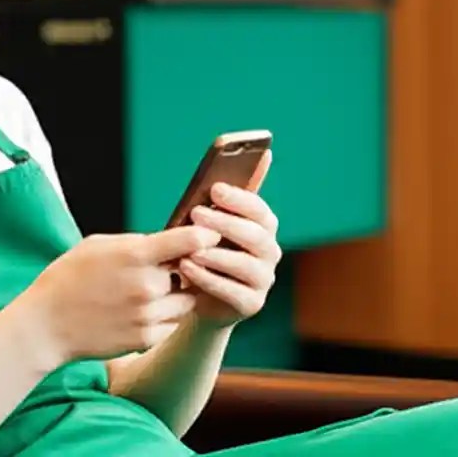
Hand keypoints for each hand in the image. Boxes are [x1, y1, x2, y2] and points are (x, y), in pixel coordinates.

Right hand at [23, 225, 221, 363]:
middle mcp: (148, 286)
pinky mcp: (146, 340)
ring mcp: (148, 315)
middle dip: (184, 268)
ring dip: (178, 294)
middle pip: (192, 272)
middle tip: (171, 266)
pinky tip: (141, 311)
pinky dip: (165, 317)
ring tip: (153, 290)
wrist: (46, 324)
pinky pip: (172, 324)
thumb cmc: (68, 278)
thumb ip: (137, 242)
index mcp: (136, 255)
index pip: (191, 241)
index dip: (205, 236)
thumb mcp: (98, 244)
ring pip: (187, 301)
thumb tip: (168, 241)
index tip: (209, 235)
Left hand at [178, 151, 280, 329]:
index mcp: (264, 227)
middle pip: (255, 236)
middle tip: (196, 213)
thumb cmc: (202, 248)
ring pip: (245, 264)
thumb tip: (262, 155)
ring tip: (189, 248)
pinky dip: (208, 278)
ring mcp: (264, 280)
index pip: (260, 210)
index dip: (239, 199)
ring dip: (216, 254)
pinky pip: (232, 291)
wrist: (195, 296)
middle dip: (225, 223)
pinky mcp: (251, 304)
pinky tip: (187, 268)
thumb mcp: (208, 222)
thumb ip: (225, 196)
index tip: (215, 188)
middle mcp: (270, 252)